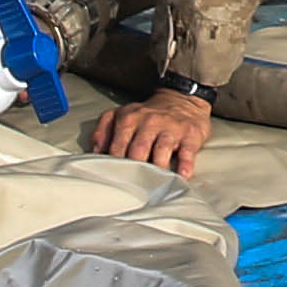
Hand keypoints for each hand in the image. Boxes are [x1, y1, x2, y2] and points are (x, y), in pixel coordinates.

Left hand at [93, 85, 213, 175]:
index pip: (117, 147)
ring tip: (154, 184)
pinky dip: (185, 165)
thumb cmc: (150, 114)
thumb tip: (96, 151)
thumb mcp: (123, 113)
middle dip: (134, 170)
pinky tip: (181, 176)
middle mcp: (149, 122)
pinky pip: (187, 152)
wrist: (183, 99)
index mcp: (129, 119)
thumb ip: (104, 129)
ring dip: (157, 169)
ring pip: (161, 151)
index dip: (114, 165)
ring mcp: (171, 128)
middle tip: (132, 187)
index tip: (113, 180)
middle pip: (138, 150)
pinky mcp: (190, 135)